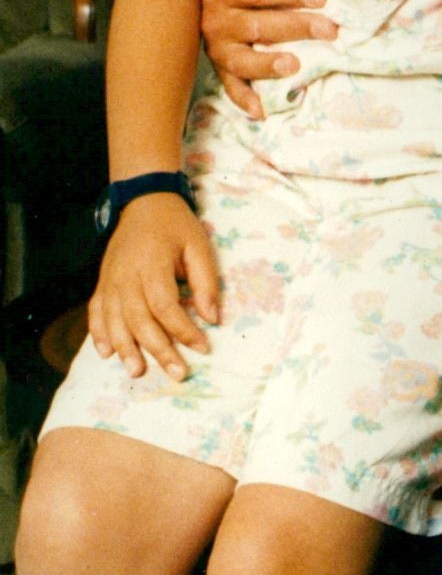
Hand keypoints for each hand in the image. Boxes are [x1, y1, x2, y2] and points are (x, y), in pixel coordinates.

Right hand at [89, 194, 218, 379]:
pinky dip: (98, 333)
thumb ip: (205, 282)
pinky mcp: (103, 281)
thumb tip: (212, 318)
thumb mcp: (199, 246)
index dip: (184, 330)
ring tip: (138, 372)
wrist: (144, 201)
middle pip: (139, 319)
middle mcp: (126, 275)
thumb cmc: (175, 225)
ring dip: (125, 348)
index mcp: (152, 264)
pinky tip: (106, 353)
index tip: (204, 347)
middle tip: (177, 373)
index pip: (165, 306)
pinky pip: (96, 311)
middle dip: (158, 349)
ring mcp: (110, 279)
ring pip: (115, 320)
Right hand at [201, 0, 336, 117]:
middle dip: (295, 26)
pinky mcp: (220, 69)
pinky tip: (261, 112)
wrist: (195, 3)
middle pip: (257, 24)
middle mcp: (218, 18)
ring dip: (266, 63)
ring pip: (241, 58)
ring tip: (293, 65)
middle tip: (329, 28)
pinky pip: (230, 86)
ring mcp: (218, 47)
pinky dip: (244, 99)